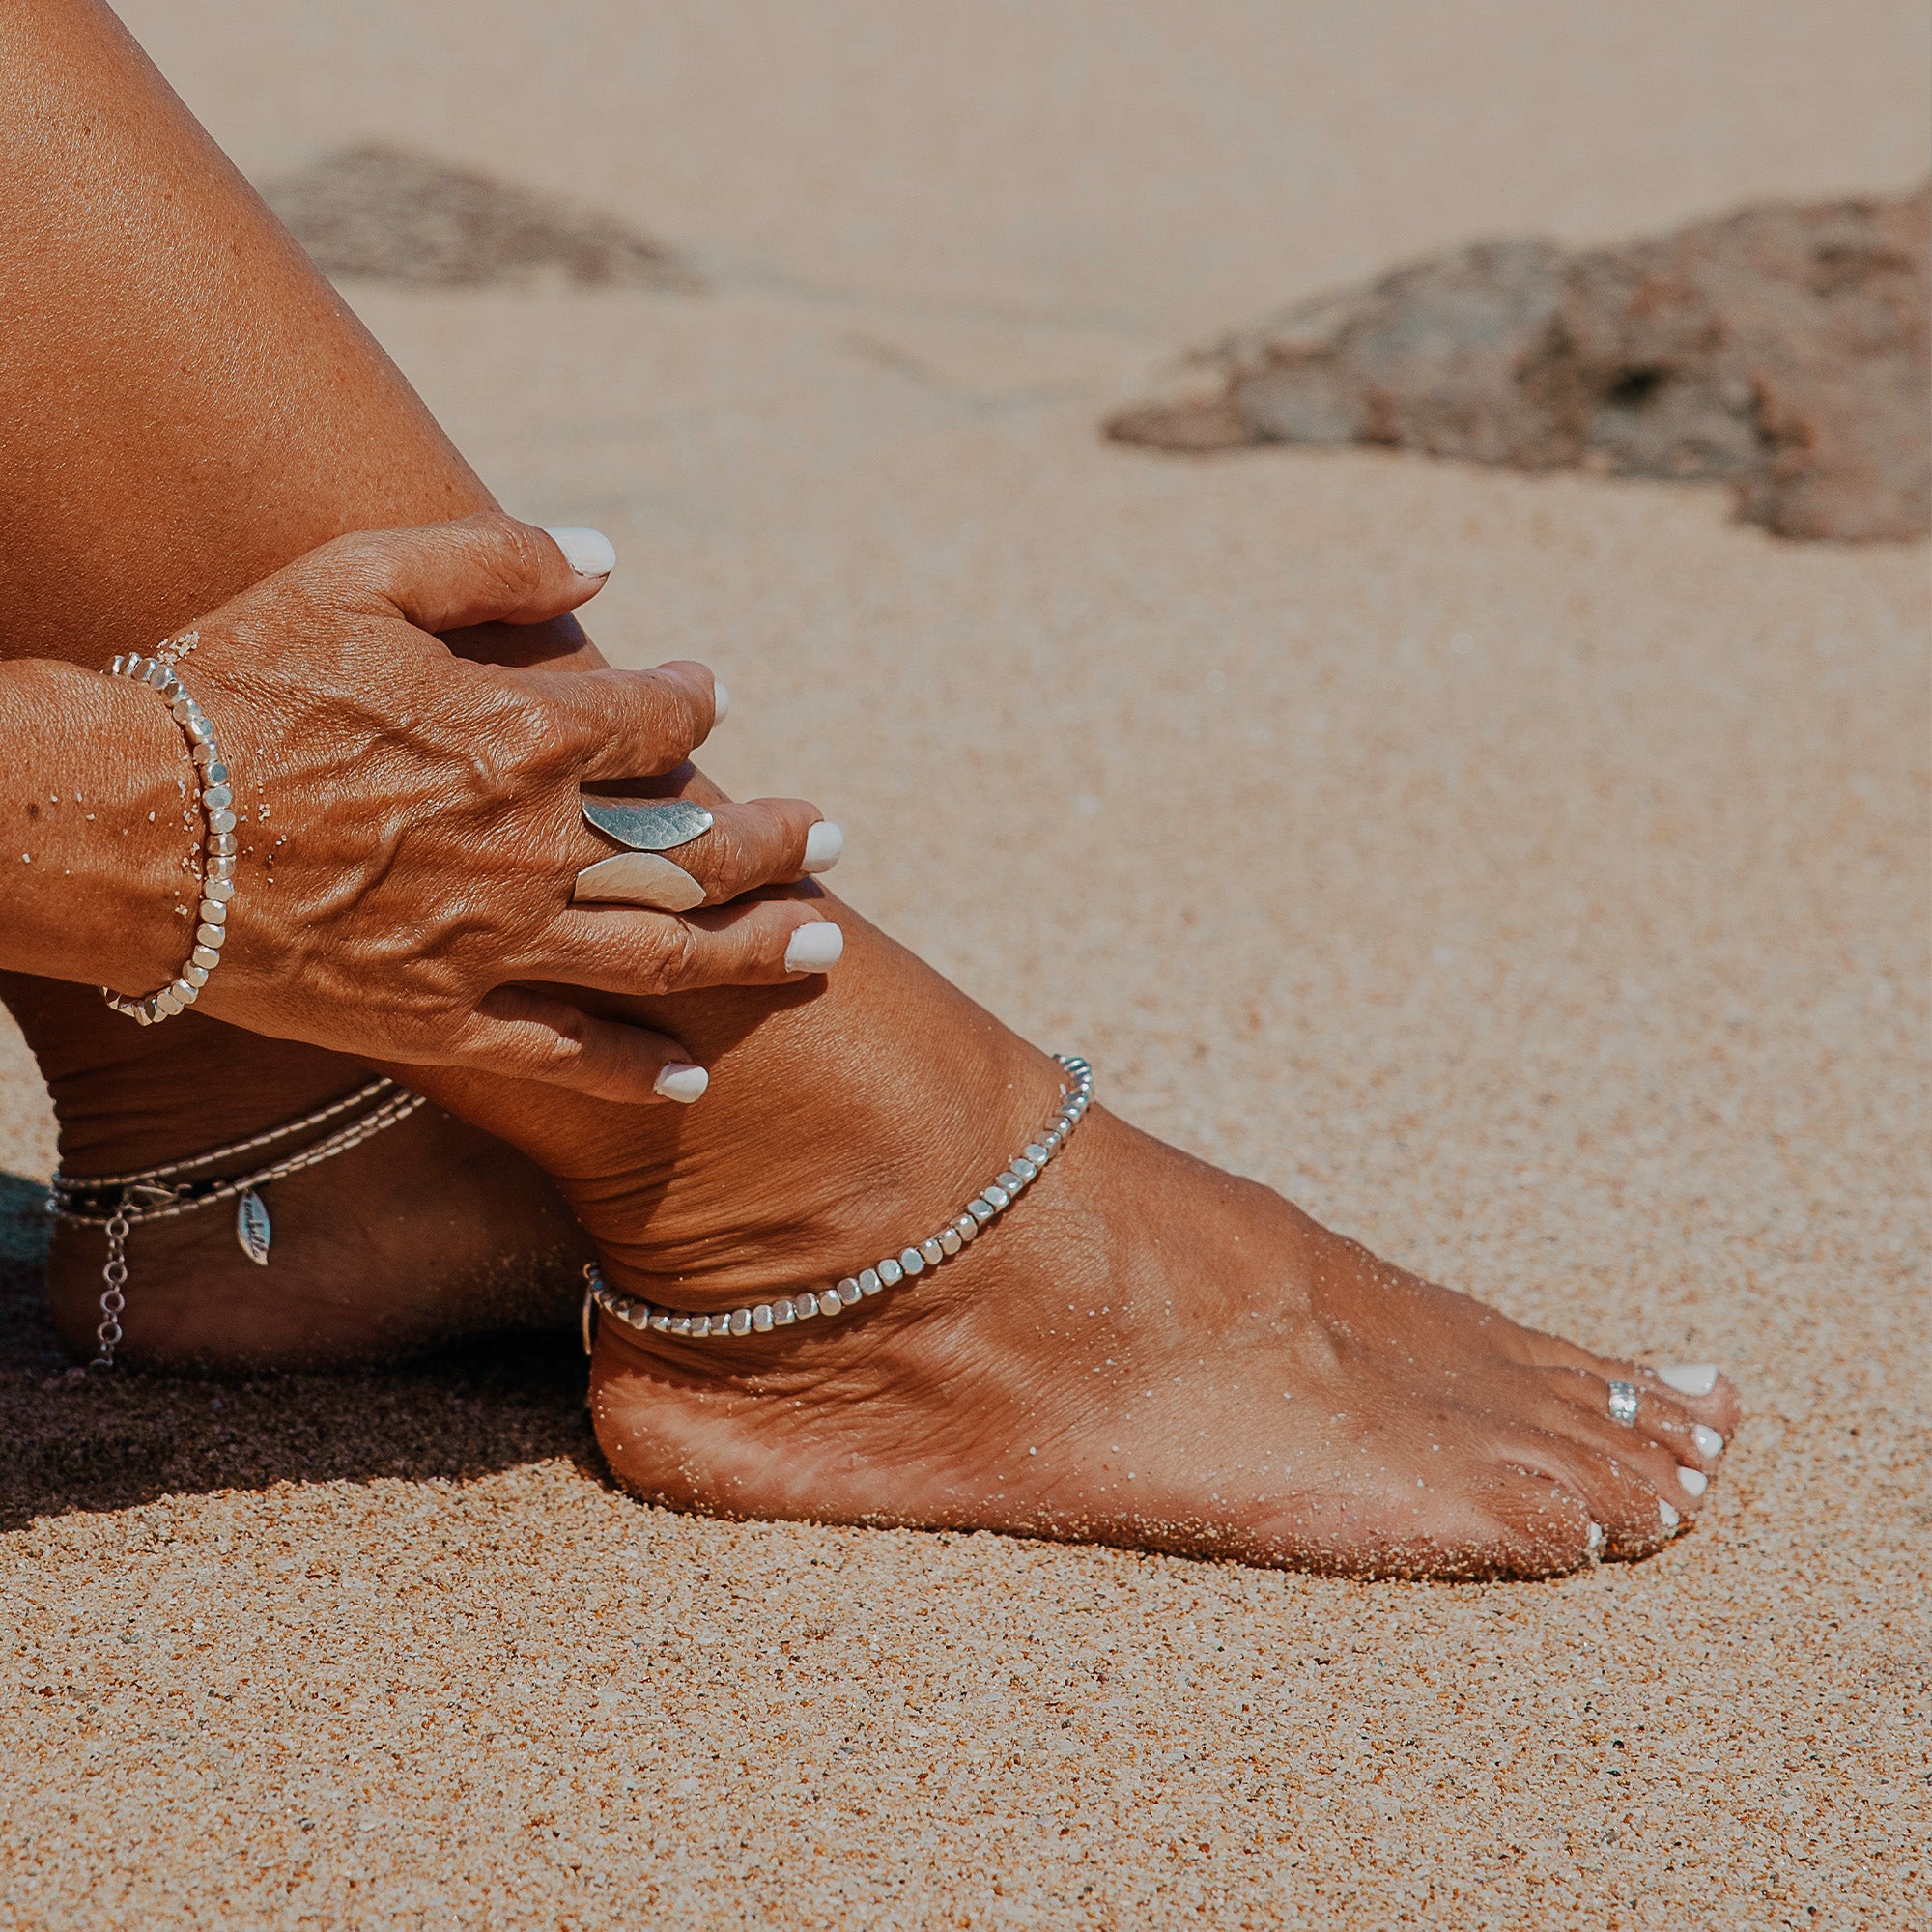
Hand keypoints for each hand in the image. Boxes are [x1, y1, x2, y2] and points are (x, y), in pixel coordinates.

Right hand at [115, 515, 838, 1101]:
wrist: (128, 824)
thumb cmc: (234, 687)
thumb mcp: (357, 576)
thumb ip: (494, 558)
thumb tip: (605, 554)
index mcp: (523, 736)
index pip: (656, 723)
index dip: (697, 707)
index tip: (712, 700)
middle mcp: (535, 847)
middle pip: (697, 853)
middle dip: (779, 843)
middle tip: (834, 840)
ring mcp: (497, 944)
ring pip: (663, 955)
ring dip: (755, 951)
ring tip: (825, 949)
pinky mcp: (444, 1020)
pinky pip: (562, 1056)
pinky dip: (631, 1070)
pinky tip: (688, 1079)